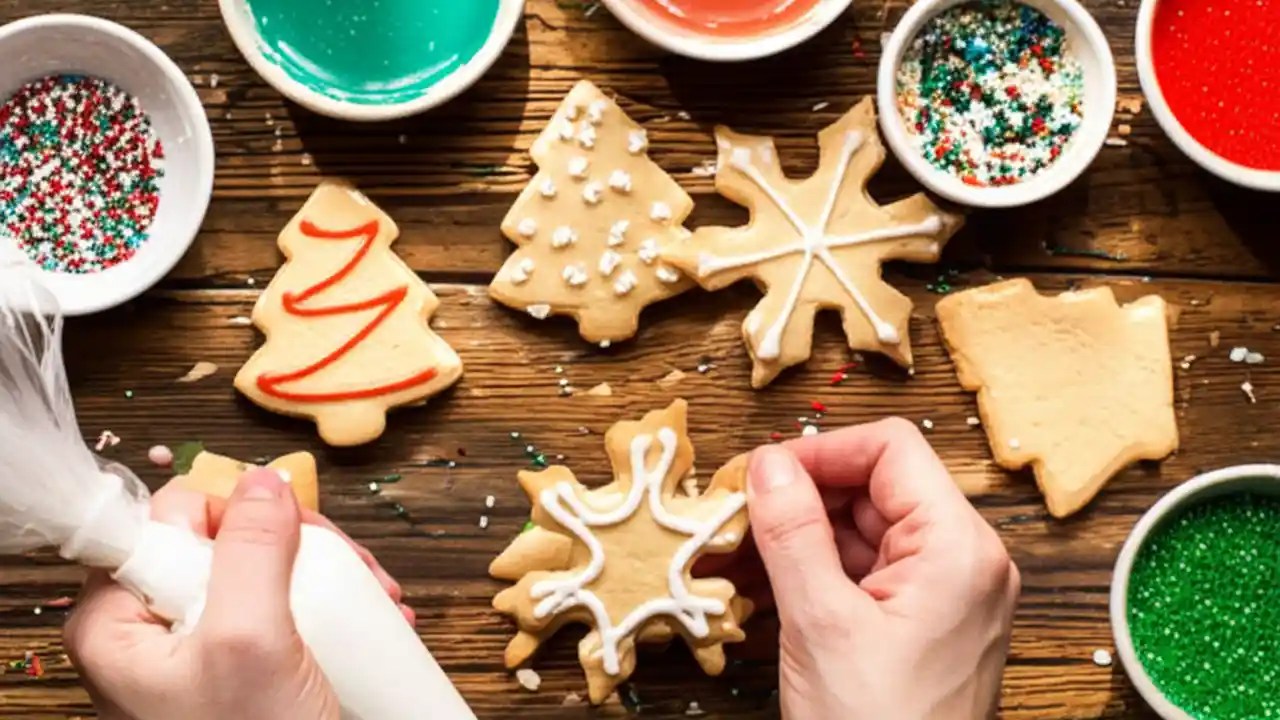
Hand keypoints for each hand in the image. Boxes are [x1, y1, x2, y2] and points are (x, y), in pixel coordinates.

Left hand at [64, 470, 412, 719]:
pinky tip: (373, 613)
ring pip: (267, 568)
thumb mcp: (252, 641)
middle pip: (228, 537)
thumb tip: (261, 479)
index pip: (167, 516)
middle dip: (302, 545)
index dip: (236, 509)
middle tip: (349, 568)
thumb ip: (249, 552)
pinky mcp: (244, 667)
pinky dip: (335, 603)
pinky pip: (288, 606)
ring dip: (331, 573)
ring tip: (376, 597)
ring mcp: (201, 651)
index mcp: (118, 621)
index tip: (292, 532)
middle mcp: (153, 631)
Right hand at [747, 418, 1019, 719]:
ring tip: (738, 554)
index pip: (891, 449)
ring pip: (867, 532)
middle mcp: (966, 562)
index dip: (819, 451)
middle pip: (877, 488)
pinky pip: (869, 574)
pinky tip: (768, 585)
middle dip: (803, 497)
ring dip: (802, 537)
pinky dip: (819, 573)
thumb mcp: (821, 623)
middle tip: (737, 516)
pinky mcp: (926, 625)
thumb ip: (791, 532)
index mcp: (959, 547)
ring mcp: (949, 595)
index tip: (759, 472)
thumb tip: (766, 463)